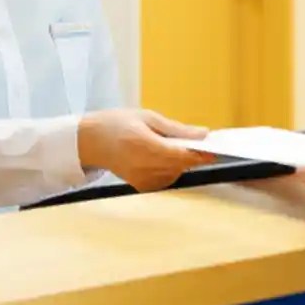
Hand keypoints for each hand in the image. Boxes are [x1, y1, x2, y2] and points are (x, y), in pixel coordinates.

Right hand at [77, 109, 213, 191]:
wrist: (90, 142)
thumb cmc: (117, 123)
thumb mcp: (148, 117)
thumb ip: (177, 129)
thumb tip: (203, 134)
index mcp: (143, 144)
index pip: (180, 155)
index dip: (200, 154)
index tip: (214, 149)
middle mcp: (142, 165)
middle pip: (180, 166)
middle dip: (192, 155)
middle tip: (196, 143)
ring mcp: (140, 179)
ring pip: (175, 174)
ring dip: (181, 162)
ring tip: (171, 147)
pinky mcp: (140, 186)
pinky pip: (166, 180)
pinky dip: (170, 170)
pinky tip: (162, 158)